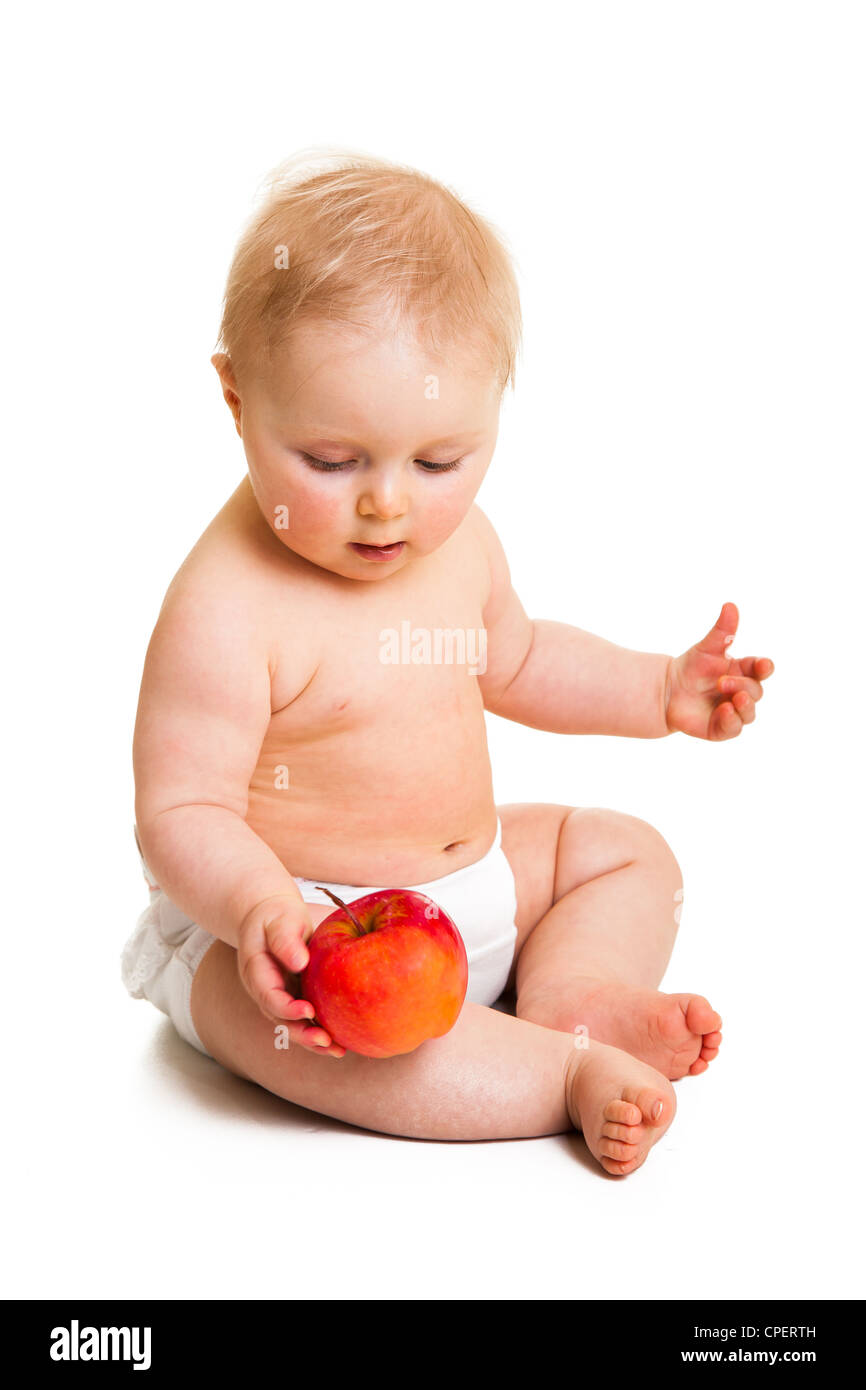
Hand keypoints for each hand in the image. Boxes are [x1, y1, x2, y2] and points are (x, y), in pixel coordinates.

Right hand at [237, 895, 345, 1056]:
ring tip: (337, 1050)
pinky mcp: (295, 997)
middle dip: (301, 1033)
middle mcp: (265, 989)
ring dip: (312, 1040)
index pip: (268, 996)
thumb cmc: (277, 915)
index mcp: (256, 971)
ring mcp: (280, 996)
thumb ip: (286, 939)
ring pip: (292, 1025)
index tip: (308, 1010)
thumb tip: (299, 962)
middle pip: (279, 1019)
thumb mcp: (281, 919)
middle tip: (325, 1040)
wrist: (272, 917)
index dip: (286, 1008)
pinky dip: (320, 1031)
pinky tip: (342, 1043)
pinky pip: (305, 1019)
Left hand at [664, 602, 773, 740]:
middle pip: (754, 690)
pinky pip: (734, 728)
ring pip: (749, 713)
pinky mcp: (722, 728)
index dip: (764, 667)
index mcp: (743, 671)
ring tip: (734, 698)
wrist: (667, 690)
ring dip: (745, 705)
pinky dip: (731, 720)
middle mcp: (742, 692)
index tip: (764, 665)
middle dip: (742, 686)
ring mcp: (734, 711)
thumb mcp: (706, 647)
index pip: (761, 669)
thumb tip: (730, 605)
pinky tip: (724, 711)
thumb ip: (721, 630)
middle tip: (722, 681)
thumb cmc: (691, 667)